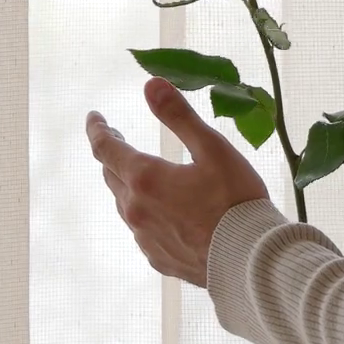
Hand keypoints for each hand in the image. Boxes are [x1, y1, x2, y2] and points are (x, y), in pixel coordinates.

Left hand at [86, 77, 271, 285]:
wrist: (249, 260)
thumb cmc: (235, 199)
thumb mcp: (212, 148)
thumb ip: (179, 116)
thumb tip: (150, 84)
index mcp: (145, 178)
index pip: (106, 148)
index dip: (97, 129)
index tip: (94, 117)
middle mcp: (136, 209)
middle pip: (111, 176)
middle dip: (113, 154)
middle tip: (119, 138)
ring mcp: (145, 238)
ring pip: (125, 204)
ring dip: (127, 184)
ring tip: (140, 174)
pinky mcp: (158, 258)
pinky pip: (142, 230)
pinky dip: (145, 213)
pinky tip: (162, 213)